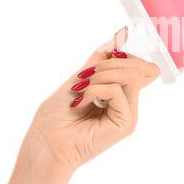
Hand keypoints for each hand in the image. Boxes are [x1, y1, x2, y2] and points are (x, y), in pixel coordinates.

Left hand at [21, 25, 160, 175]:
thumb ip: (99, 61)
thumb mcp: (77, 80)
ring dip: (101, 75)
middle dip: (109, 62)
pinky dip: (95, 90)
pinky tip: (80, 103)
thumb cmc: (55, 119)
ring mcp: (127, 114)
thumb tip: (118, 38)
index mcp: (117, 94)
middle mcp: (126, 104)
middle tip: (85, 75)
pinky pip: (117, 90)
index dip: (124, 54)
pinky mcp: (125, 123)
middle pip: (137, 67)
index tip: (104, 54)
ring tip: (81, 89)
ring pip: (130, 75)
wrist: (45, 145)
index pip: (138, 66)